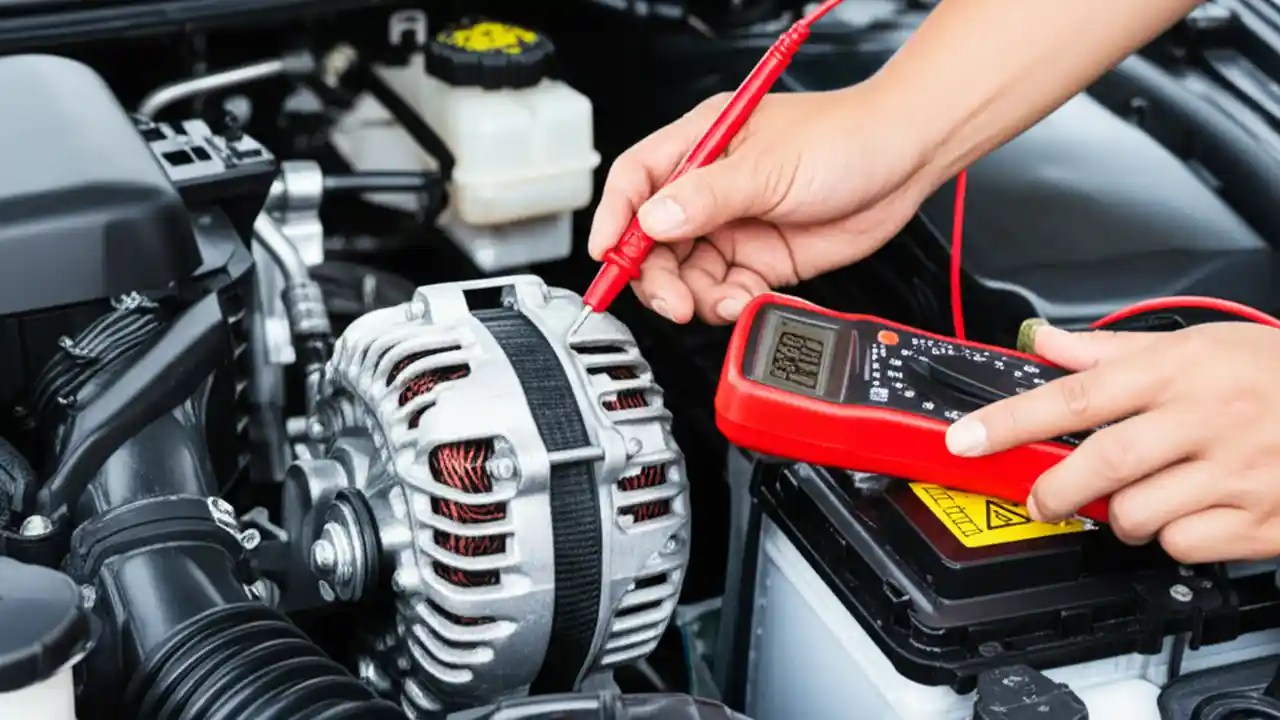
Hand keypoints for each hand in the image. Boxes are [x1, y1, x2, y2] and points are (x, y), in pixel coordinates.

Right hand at [587, 82, 939, 324]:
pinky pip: (727, 292)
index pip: (636, 181)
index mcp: (700, 145)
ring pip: (689, 274)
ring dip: (697, 297)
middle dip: (656, 275)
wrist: (907, 159)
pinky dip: (731, 305)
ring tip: (722, 302)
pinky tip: (747, 302)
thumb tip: (654, 220)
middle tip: (672, 300)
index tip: (607, 255)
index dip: (614, 219)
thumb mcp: (769, 167)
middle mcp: (710, 188)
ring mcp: (735, 226)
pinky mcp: (762, 259)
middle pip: (654, 240)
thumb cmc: (845, 138)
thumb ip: (708, 197)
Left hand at [945, 322, 1279, 562]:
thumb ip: (1112, 352)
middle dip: (1053, 490)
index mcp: (1180, 370)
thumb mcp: (1196, 342)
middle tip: (1040, 496)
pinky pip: (1183, 544)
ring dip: (1120, 515)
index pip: (1075, 395)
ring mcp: (1237, 472)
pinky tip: (1189, 510)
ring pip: (1137, 514)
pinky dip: (1172, 536)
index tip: (966, 439)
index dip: (1012, 421)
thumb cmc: (1273, 371)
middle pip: (1100, 465)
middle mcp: (1205, 419)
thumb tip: (1042, 343)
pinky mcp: (1261, 520)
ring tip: (1140, 494)